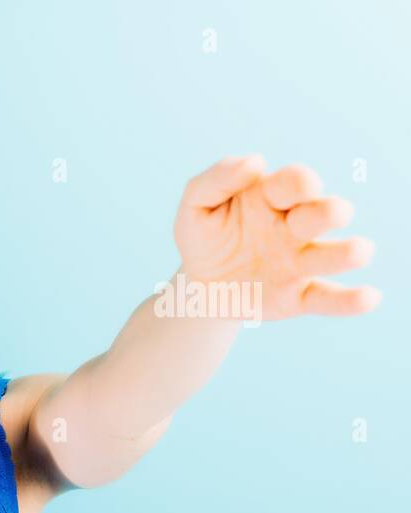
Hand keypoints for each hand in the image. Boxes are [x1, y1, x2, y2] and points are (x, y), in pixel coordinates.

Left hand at [173, 155, 379, 320]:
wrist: (197, 286)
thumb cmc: (203, 236)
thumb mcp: (196, 204)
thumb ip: (217, 179)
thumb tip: (254, 162)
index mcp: (273, 198)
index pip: (296, 182)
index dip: (301, 182)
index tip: (301, 186)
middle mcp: (295, 227)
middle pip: (324, 213)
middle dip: (329, 212)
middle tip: (323, 217)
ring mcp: (299, 262)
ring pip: (332, 255)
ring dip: (347, 252)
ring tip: (358, 252)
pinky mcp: (298, 297)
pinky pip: (327, 298)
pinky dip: (349, 300)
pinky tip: (367, 298)